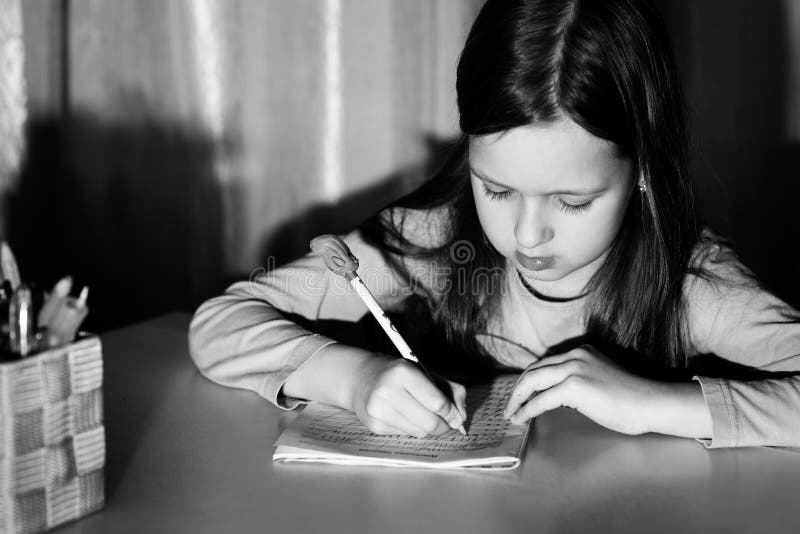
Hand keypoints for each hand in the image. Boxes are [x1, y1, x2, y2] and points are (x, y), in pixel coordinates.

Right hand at [351, 355, 466, 437]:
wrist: (360, 378)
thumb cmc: (398, 374)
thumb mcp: (424, 372)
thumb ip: (449, 391)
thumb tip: (461, 418)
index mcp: (403, 372)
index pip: (437, 403)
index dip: (452, 413)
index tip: (456, 417)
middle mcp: (387, 391)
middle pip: (430, 423)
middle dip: (443, 426)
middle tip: (446, 423)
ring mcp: (378, 410)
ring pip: (419, 432)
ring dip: (427, 428)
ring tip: (422, 415)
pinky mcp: (374, 425)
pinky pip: (406, 435)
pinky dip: (412, 428)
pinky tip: (403, 415)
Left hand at [503, 345, 666, 434]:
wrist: (650, 403)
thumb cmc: (631, 399)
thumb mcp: (600, 380)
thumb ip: (579, 382)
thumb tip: (557, 396)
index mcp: (581, 352)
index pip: (545, 364)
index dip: (529, 380)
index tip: (520, 394)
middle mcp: (575, 356)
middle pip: (534, 370)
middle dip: (517, 388)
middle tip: (509, 406)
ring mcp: (574, 369)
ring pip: (532, 381)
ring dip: (517, 398)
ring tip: (510, 413)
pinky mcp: (574, 386)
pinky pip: (541, 399)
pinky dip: (528, 409)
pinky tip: (521, 418)